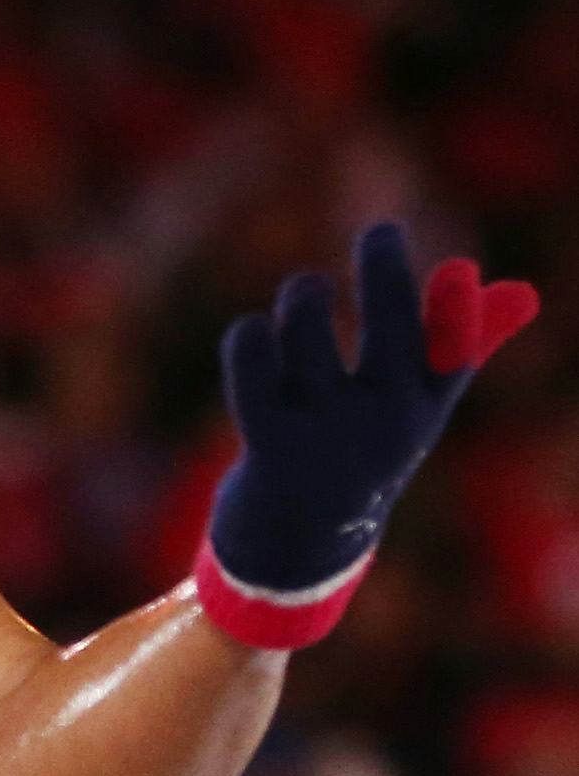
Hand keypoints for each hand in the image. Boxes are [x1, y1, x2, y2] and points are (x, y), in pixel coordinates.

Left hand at [195, 220, 536, 647]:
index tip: (457, 270)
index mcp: (426, 408)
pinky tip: (256, 334)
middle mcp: (384, 423)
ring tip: (308, 292)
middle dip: (384, 273)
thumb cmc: (363, 451)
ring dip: (303, 298)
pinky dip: (250, 337)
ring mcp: (327, 435)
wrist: (298, 543)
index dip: (456, 314)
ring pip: (306, 332)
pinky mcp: (269, 443)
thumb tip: (525, 292)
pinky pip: (252, 363)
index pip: (453, 356)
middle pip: (391, 332)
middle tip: (381, 232)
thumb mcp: (419, 403)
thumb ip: (463, 344)